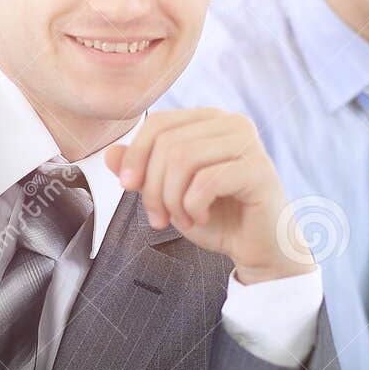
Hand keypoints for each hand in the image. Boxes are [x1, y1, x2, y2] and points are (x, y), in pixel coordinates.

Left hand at [104, 108, 314, 283]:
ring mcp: (248, 143)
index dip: (135, 156)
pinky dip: (193, 207)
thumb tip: (110, 154)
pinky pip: (206, 182)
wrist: (257, 249)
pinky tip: (201, 218)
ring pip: (183, 160)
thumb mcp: (169, 194)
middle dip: (153, 187)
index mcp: (209, 120)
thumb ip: (143, 172)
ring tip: (183, 220)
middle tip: (159, 218)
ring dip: (172, 200)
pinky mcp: (258, 169)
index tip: (129, 188)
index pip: (158, 123)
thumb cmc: (218, 218)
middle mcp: (231, 123)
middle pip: (167, 144)